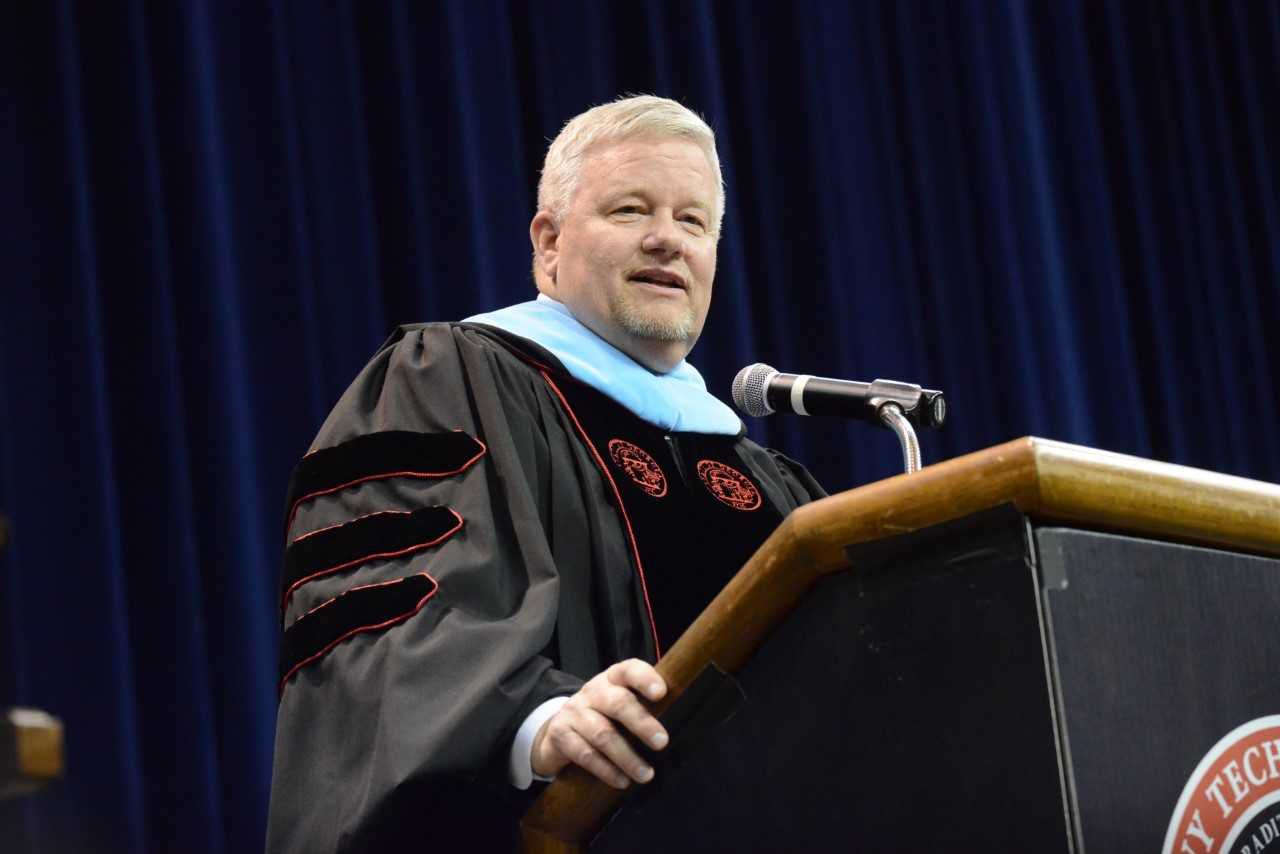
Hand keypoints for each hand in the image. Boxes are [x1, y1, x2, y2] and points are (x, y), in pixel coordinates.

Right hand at [530, 659, 668, 788]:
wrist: (559, 729)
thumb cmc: (602, 715)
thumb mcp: (619, 703)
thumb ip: (644, 705)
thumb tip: (683, 719)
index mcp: (612, 679)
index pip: (628, 670)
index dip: (644, 678)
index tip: (661, 693)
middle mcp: (592, 692)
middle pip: (617, 702)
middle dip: (642, 723)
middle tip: (662, 742)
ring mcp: (574, 712)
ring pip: (602, 733)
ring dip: (627, 757)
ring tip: (646, 775)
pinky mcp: (561, 735)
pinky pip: (585, 754)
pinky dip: (606, 770)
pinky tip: (622, 781)